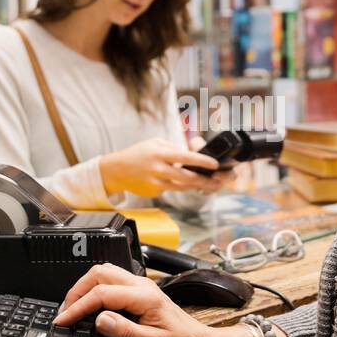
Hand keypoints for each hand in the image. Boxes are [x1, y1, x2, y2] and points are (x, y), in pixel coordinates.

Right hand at [54, 264, 242, 336]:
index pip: (101, 293)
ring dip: (85, 287)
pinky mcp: (141, 292)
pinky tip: (89, 306)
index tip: (64, 320)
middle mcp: (142, 286)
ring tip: (72, 308)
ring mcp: (142, 286)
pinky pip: (112, 281)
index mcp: (144, 297)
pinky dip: (95, 289)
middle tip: (64, 312)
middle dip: (77, 290)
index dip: (78, 306)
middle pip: (99, 273)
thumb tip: (99, 319)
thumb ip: (124, 331)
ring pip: (105, 273)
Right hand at [98, 138, 224, 197]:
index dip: (201, 161)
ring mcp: (156, 182)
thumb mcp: (155, 144)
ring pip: (182, 186)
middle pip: (186, 177)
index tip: (215, 164)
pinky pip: (172, 189)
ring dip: (199, 186)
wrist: (116, 170)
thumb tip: (192, 154)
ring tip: (214, 185)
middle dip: (205, 180)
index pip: (184, 157)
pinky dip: (182, 187)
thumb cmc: (138, 154)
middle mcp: (158, 168)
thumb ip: (173, 148)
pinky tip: (193, 184)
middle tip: (221, 180)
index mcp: (160, 153)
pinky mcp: (154, 192)